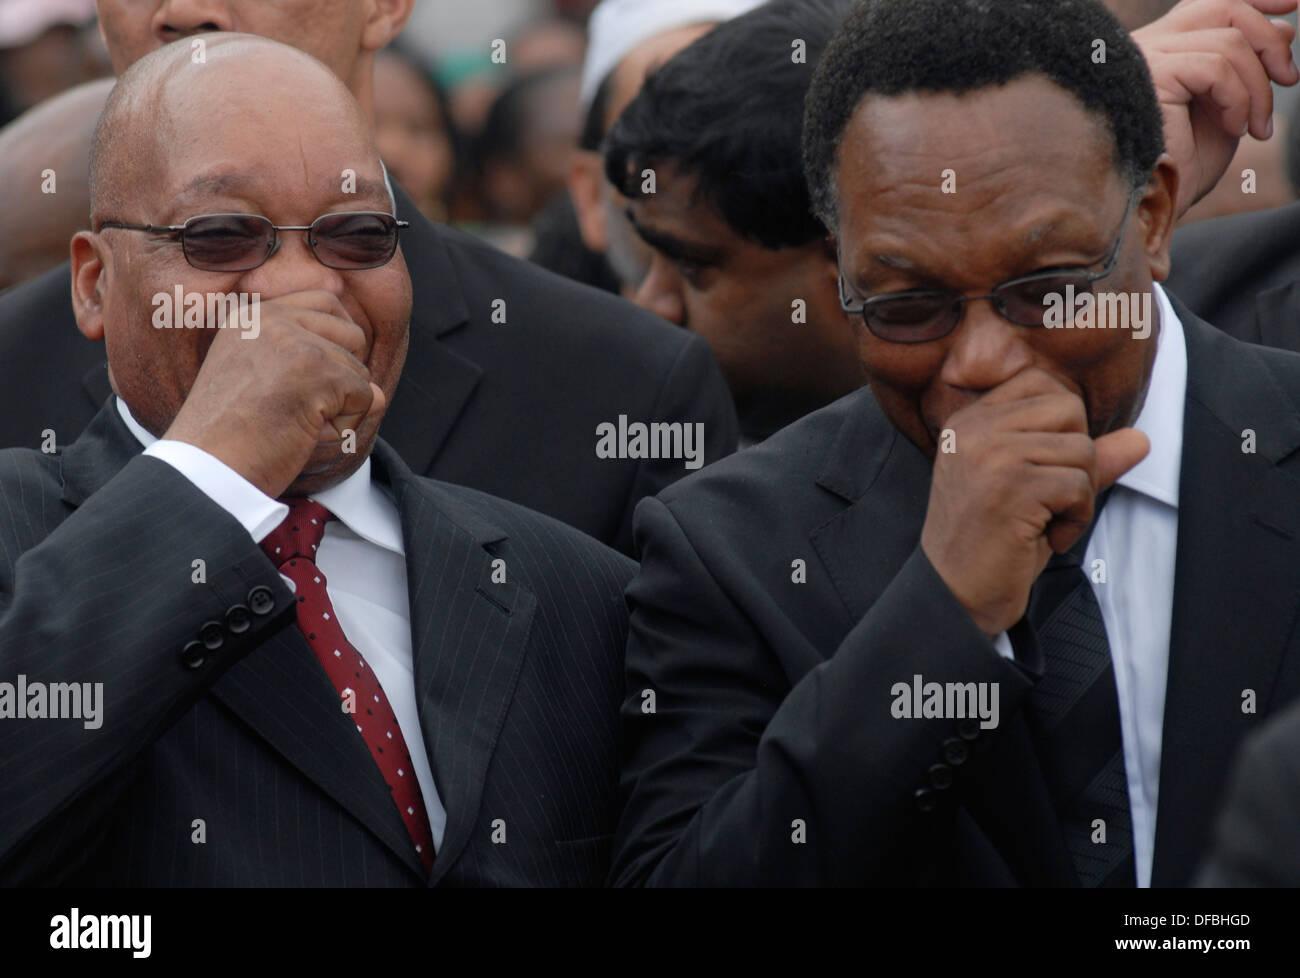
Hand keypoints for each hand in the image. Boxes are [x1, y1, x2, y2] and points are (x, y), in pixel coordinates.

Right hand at [164, 291, 384, 497]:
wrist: (205, 469)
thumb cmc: (229, 440)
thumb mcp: (265, 392)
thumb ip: (319, 375)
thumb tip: (378, 393)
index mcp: (252, 317)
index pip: (325, 303)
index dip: (336, 343)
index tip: (313, 379)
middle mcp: (272, 319)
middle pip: (351, 334)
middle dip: (342, 378)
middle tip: (300, 407)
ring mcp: (294, 342)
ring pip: (359, 371)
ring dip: (340, 409)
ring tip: (292, 424)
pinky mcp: (316, 370)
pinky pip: (364, 398)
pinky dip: (344, 426)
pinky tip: (303, 434)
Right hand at [920, 369, 1149, 636]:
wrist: (953, 592)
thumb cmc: (989, 542)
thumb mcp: (1031, 489)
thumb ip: (1076, 457)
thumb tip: (1139, 439)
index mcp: (970, 422)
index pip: (1040, 382)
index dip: (1064, 424)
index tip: (1047, 466)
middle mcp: (975, 430)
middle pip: (1068, 407)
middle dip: (1078, 456)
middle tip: (1054, 496)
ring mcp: (990, 455)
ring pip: (1081, 448)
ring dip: (1080, 494)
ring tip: (1049, 520)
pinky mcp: (1011, 486)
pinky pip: (1079, 485)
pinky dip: (1077, 518)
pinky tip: (1049, 536)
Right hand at [1135, 0, 1298, 217]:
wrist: (1152, 206)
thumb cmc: (1183, 167)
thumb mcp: (1225, 108)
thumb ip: (1245, 67)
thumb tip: (1285, 24)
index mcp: (1157, 51)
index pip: (1209, 6)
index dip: (1254, 0)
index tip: (1292, 6)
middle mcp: (1144, 47)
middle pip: (1223, 8)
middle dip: (1268, 40)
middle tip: (1289, 80)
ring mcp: (1145, 58)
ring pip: (1229, 41)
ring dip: (1258, 87)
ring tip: (1257, 128)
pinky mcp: (1152, 76)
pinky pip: (1217, 67)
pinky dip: (1238, 99)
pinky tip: (1234, 129)